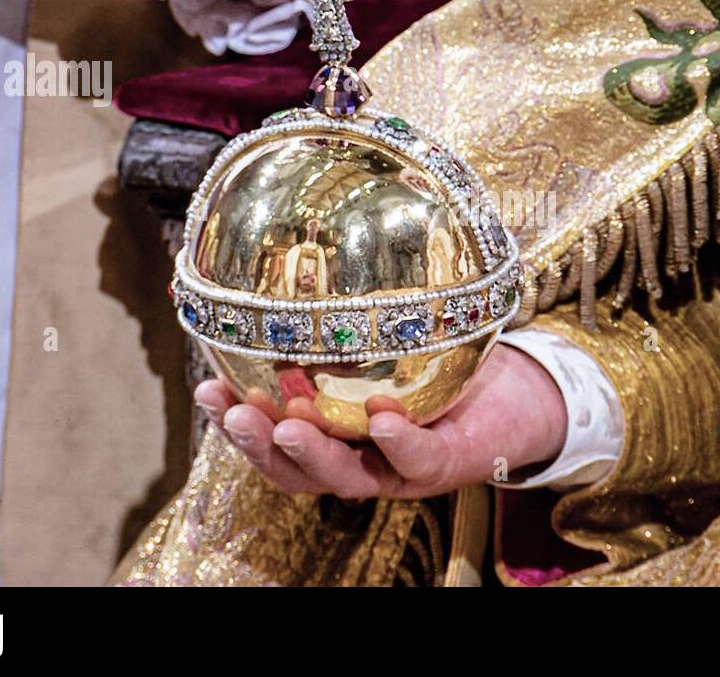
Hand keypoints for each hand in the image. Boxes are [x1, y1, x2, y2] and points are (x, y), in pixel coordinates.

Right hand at [194, 344, 568, 498]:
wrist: (516, 392)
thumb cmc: (442, 360)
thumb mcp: (387, 334)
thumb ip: (341, 312)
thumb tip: (289, 243)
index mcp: (334, 433)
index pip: (273, 435)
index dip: (233, 420)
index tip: (203, 387)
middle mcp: (359, 459)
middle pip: (296, 468)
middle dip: (259, 445)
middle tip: (231, 413)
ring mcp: (400, 469)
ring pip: (347, 476)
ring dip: (314, 454)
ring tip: (287, 426)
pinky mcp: (446, 464)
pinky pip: (418, 458)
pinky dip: (397, 442)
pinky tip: (381, 419)